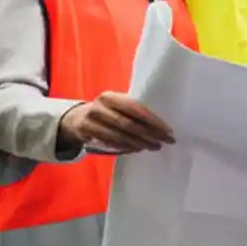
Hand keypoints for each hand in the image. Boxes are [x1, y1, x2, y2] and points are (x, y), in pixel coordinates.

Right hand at [58, 91, 174, 153]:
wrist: (77, 119)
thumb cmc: (107, 112)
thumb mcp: (117, 106)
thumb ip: (134, 111)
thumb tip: (161, 125)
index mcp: (111, 96)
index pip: (136, 108)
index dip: (153, 121)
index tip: (168, 130)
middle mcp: (100, 106)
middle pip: (129, 124)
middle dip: (149, 134)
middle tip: (165, 141)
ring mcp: (90, 120)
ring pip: (120, 136)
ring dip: (139, 143)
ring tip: (154, 146)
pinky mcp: (85, 133)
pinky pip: (110, 143)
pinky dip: (126, 147)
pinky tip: (138, 148)